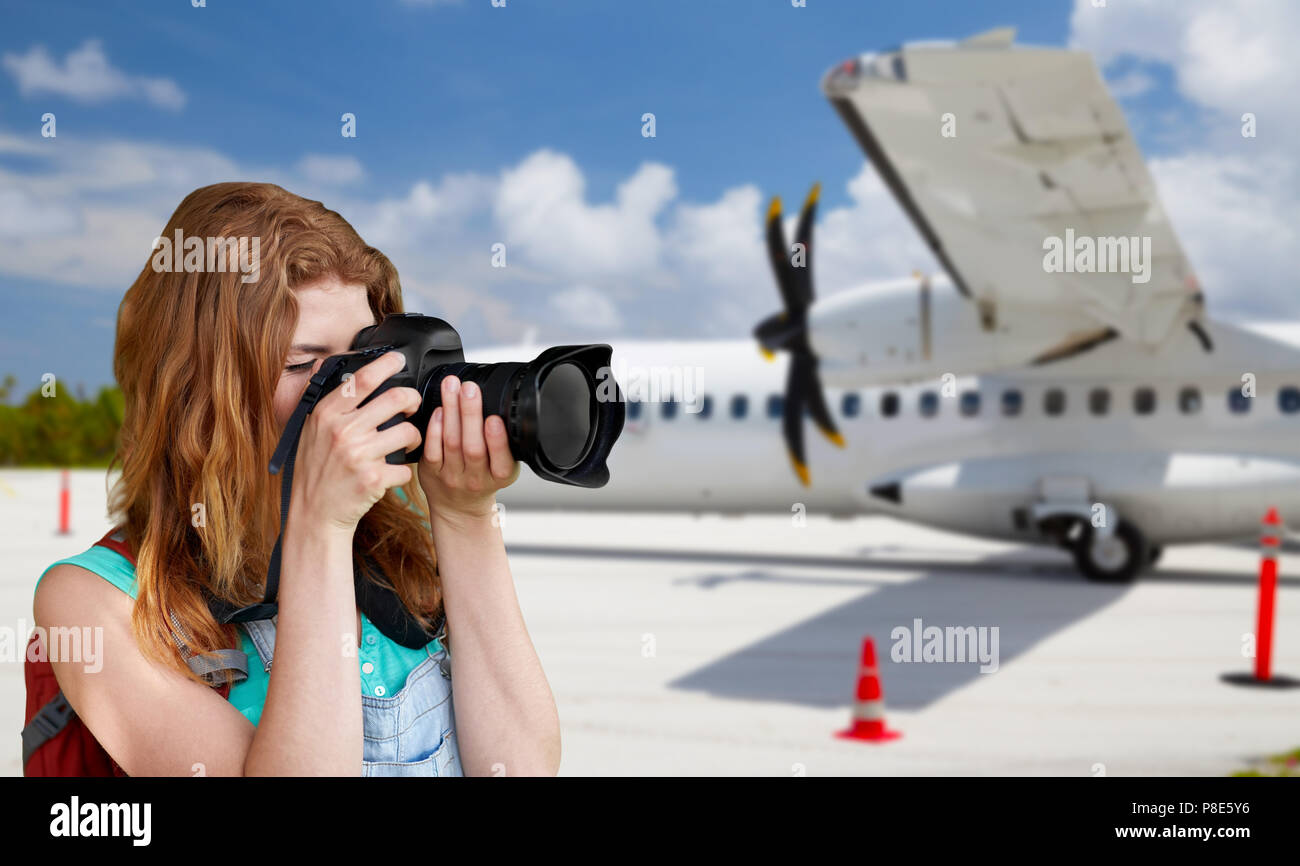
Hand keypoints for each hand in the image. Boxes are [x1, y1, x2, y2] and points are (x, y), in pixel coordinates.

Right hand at [289, 351, 423, 532]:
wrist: (314, 513)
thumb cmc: (315, 470)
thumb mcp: (308, 430)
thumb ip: (321, 400)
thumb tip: (318, 364)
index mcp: (327, 414)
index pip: (362, 379)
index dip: (386, 364)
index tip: (398, 359)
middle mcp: (342, 431)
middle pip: (396, 399)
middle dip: (413, 399)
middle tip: (413, 405)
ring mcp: (359, 455)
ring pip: (408, 431)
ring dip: (414, 437)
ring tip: (406, 441)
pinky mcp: (373, 479)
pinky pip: (406, 466)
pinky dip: (404, 470)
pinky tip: (393, 471)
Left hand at [418, 375, 519, 522]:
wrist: (460, 508)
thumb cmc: (483, 479)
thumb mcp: (503, 466)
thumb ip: (505, 443)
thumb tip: (500, 403)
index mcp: (501, 475)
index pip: (501, 459)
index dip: (497, 440)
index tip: (494, 419)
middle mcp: (477, 479)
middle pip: (473, 446)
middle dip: (471, 414)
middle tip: (470, 388)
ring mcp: (452, 477)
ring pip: (452, 442)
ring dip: (452, 411)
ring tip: (451, 387)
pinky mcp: (432, 473)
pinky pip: (432, 450)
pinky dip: (434, 428)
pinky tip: (439, 410)